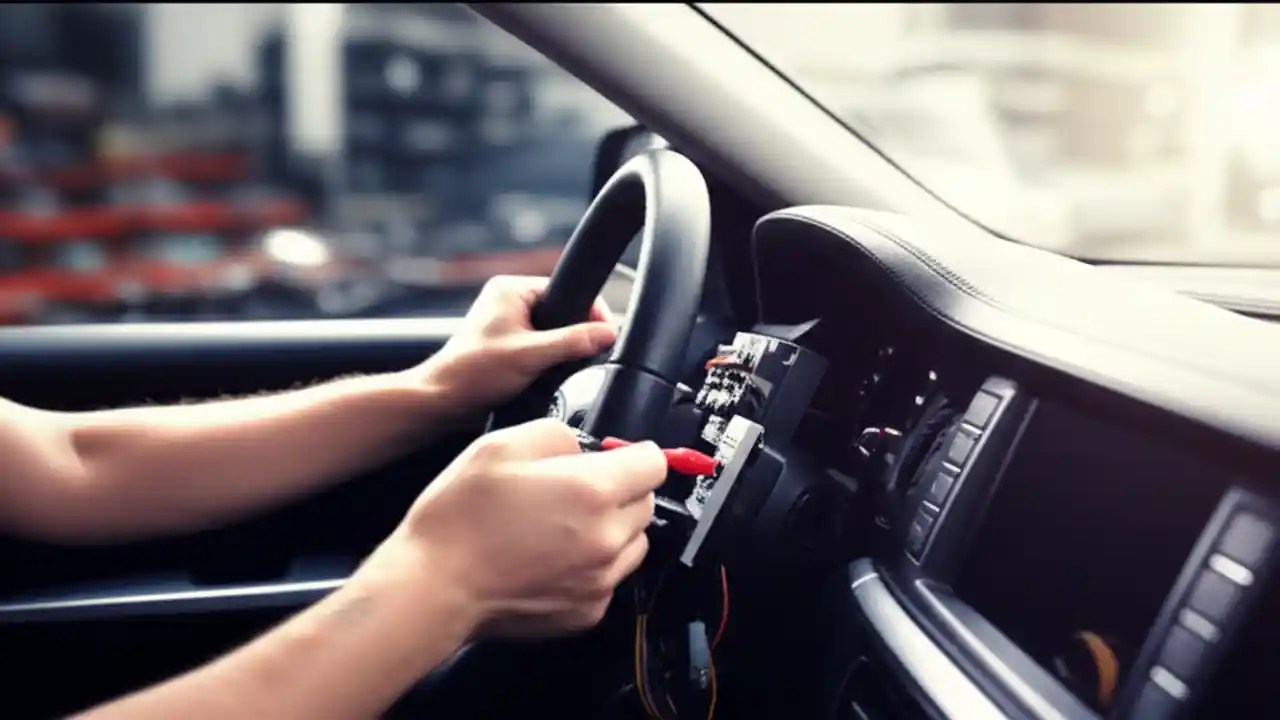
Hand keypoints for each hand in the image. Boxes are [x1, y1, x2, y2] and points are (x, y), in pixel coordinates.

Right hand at [376, 418, 665, 638]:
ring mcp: (600, 580)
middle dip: (621, 491)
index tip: (615, 456)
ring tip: (564, 526)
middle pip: (646, 503)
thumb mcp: (503, 444)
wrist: (434, 586)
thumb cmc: (461, 515)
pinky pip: (609, 578)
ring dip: (612, 529)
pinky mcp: (587, 612)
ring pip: (634, 543)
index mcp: (593, 491)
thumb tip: (584, 449)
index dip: (633, 454)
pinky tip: (553, 558)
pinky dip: (594, 566)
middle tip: (575, 490)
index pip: (654, 463)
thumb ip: (559, 435)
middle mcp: (607, 539)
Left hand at [415, 276, 616, 420]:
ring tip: (555, 367)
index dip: (588, 312)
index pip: (566, 290)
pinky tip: (544, 373)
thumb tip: (607, 333)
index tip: (604, 335)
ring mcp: (506, 322)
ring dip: (559, 349)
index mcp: (511, 289)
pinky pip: (540, 345)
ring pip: (552, 331)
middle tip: (580, 356)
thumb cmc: (472, 372)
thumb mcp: (531, 355)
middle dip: (573, 334)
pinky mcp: (506, 343)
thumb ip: (573, 342)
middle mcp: (508, 300)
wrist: (443, 401)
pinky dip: (547, 359)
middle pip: (562, 311)